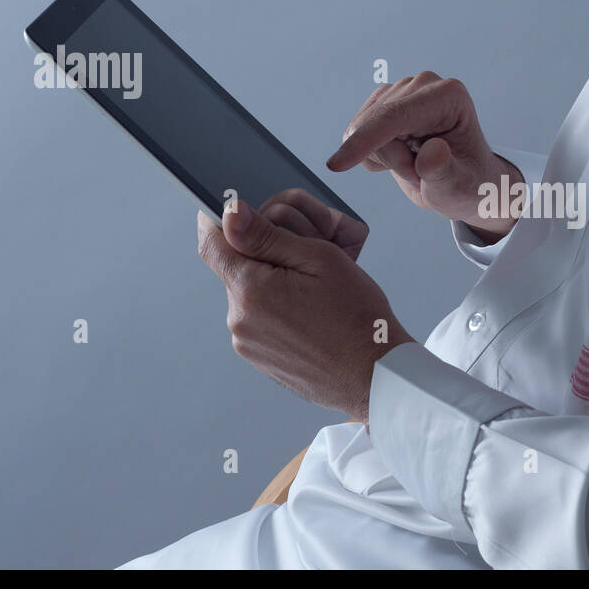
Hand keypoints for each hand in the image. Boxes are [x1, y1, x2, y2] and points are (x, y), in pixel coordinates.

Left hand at [196, 190, 411, 417]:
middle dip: (267, 251)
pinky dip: (281, 307)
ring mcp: (248, 342)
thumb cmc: (358, 319)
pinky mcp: (261, 358)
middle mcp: (240, 319)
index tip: (239, 212)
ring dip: (275, 281)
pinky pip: (261, 318)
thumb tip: (230, 211)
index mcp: (251, 290)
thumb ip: (268, 234)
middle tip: (309, 251)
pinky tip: (314, 312)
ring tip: (318, 290)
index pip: (212, 241)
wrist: (376, 376)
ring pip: (252, 292)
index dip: (220, 219)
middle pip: (238, 265)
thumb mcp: (320, 260)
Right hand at [325, 71, 522, 242]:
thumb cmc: (467, 184)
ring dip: (385, 159)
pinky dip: (374, 154)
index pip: (395, 116)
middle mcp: (423, 84)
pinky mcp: (385, 101)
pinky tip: (401, 156)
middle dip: (392, 161)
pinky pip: (357, 132)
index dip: (364, 141)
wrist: (464, 180)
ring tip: (415, 167)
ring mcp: (402, 90)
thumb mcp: (459, 189)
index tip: (336, 165)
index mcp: (448, 96)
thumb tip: (432, 152)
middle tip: (421, 176)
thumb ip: (445, 172)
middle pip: (375, 125)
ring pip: (361, 129)